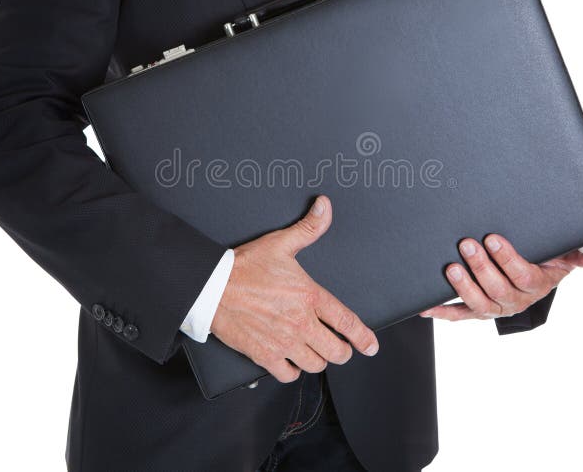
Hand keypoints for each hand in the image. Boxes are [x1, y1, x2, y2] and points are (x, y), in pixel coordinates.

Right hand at [210, 196, 378, 382]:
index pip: (347, 322)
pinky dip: (292, 370)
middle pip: (336, 352)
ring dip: (318, 359)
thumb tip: (325, 207)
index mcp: (309, 297)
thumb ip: (308, 228)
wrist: (211, 287)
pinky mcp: (264, 355)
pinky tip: (291, 360)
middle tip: (338, 346)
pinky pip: (288, 374)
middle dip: (341, 351)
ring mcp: (283, 342)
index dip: (363, 337)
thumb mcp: (280, 243)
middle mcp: (300, 323)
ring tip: (313, 350)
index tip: (371, 346)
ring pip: (316, 365)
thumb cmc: (245, 266)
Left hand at [420, 235, 582, 320]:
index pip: (523, 275)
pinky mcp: (474, 310)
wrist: (531, 277)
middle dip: (480, 267)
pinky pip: (457, 314)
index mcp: (536, 285)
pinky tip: (424, 305)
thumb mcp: (566, 256)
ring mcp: (493, 307)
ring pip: (478, 303)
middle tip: (466, 245)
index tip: (492, 238)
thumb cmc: (546, 261)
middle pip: (497, 289)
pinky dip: (440, 311)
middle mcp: (514, 300)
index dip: (507, 259)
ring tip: (450, 267)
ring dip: (462, 287)